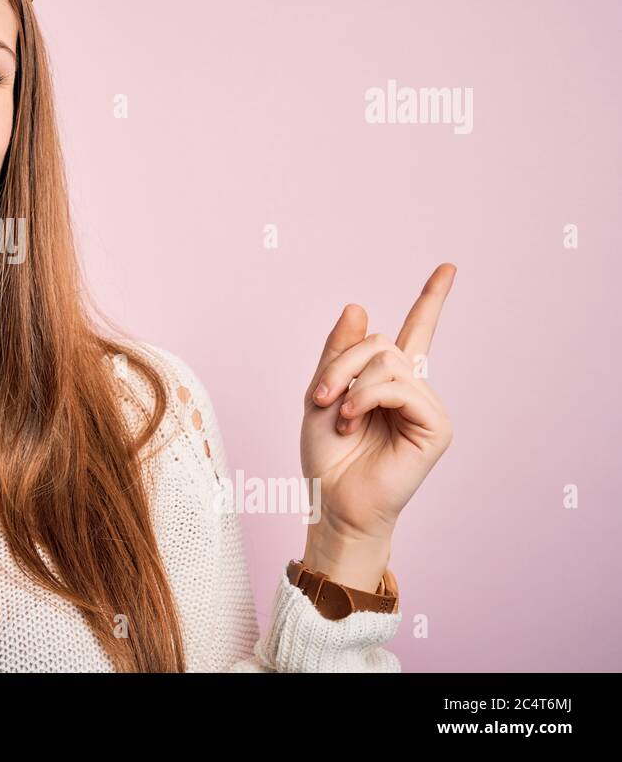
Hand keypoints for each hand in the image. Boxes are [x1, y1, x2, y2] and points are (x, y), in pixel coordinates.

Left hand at [298, 263, 456, 590]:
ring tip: (340, 415)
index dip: (432, 298)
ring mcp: (427, 407)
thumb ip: (338, 352)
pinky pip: (400, 386)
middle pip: (381, 343)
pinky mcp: (436, 426)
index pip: (416, 331)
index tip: (448, 267)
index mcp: (388, 381)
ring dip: (350, 383)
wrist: (332, 501)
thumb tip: (358, 305)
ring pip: (389, 361)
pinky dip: (366, 398)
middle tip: (321, 397)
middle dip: (341, 363)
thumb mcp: (321, 393)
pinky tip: (354, 421)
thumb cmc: (328, 456)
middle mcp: (413, 389)